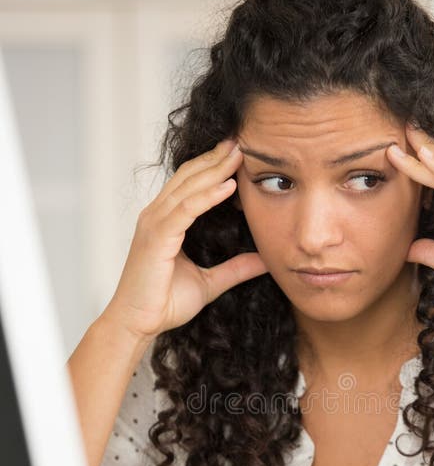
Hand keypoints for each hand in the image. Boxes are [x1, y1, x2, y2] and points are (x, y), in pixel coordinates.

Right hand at [105, 139, 267, 339]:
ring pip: (188, 187)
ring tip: (240, 153)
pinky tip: (229, 185)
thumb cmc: (163, 303)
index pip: (191, 184)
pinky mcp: (157, 237)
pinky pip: (186, 209)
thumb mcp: (210, 282)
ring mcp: (154, 223)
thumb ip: (235, 269)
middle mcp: (156, 216)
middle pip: (190, 176)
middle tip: (243, 140)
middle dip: (217, 157)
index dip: (214, 167)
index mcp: (166, 221)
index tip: (240, 154)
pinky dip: (208, 196)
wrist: (137, 324)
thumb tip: (264, 260)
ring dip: (216, 168)